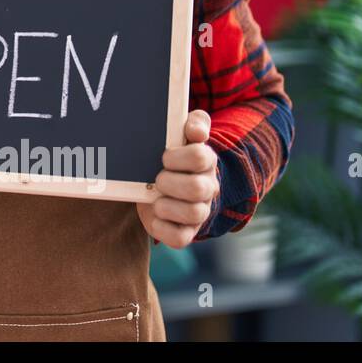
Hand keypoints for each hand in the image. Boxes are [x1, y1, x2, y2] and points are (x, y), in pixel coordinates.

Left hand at [136, 109, 218, 247]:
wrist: (162, 184)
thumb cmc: (171, 155)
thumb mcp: (181, 134)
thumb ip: (194, 123)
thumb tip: (196, 130)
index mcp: (206, 162)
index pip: (201, 157)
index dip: (178, 157)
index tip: (164, 157)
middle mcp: (207, 188)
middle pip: (197, 188)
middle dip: (170, 182)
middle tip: (158, 179)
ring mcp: (198, 211)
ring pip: (193, 214)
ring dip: (166, 206)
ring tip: (155, 199)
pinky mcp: (185, 231)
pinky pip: (180, 239)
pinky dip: (163, 229)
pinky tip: (154, 217)